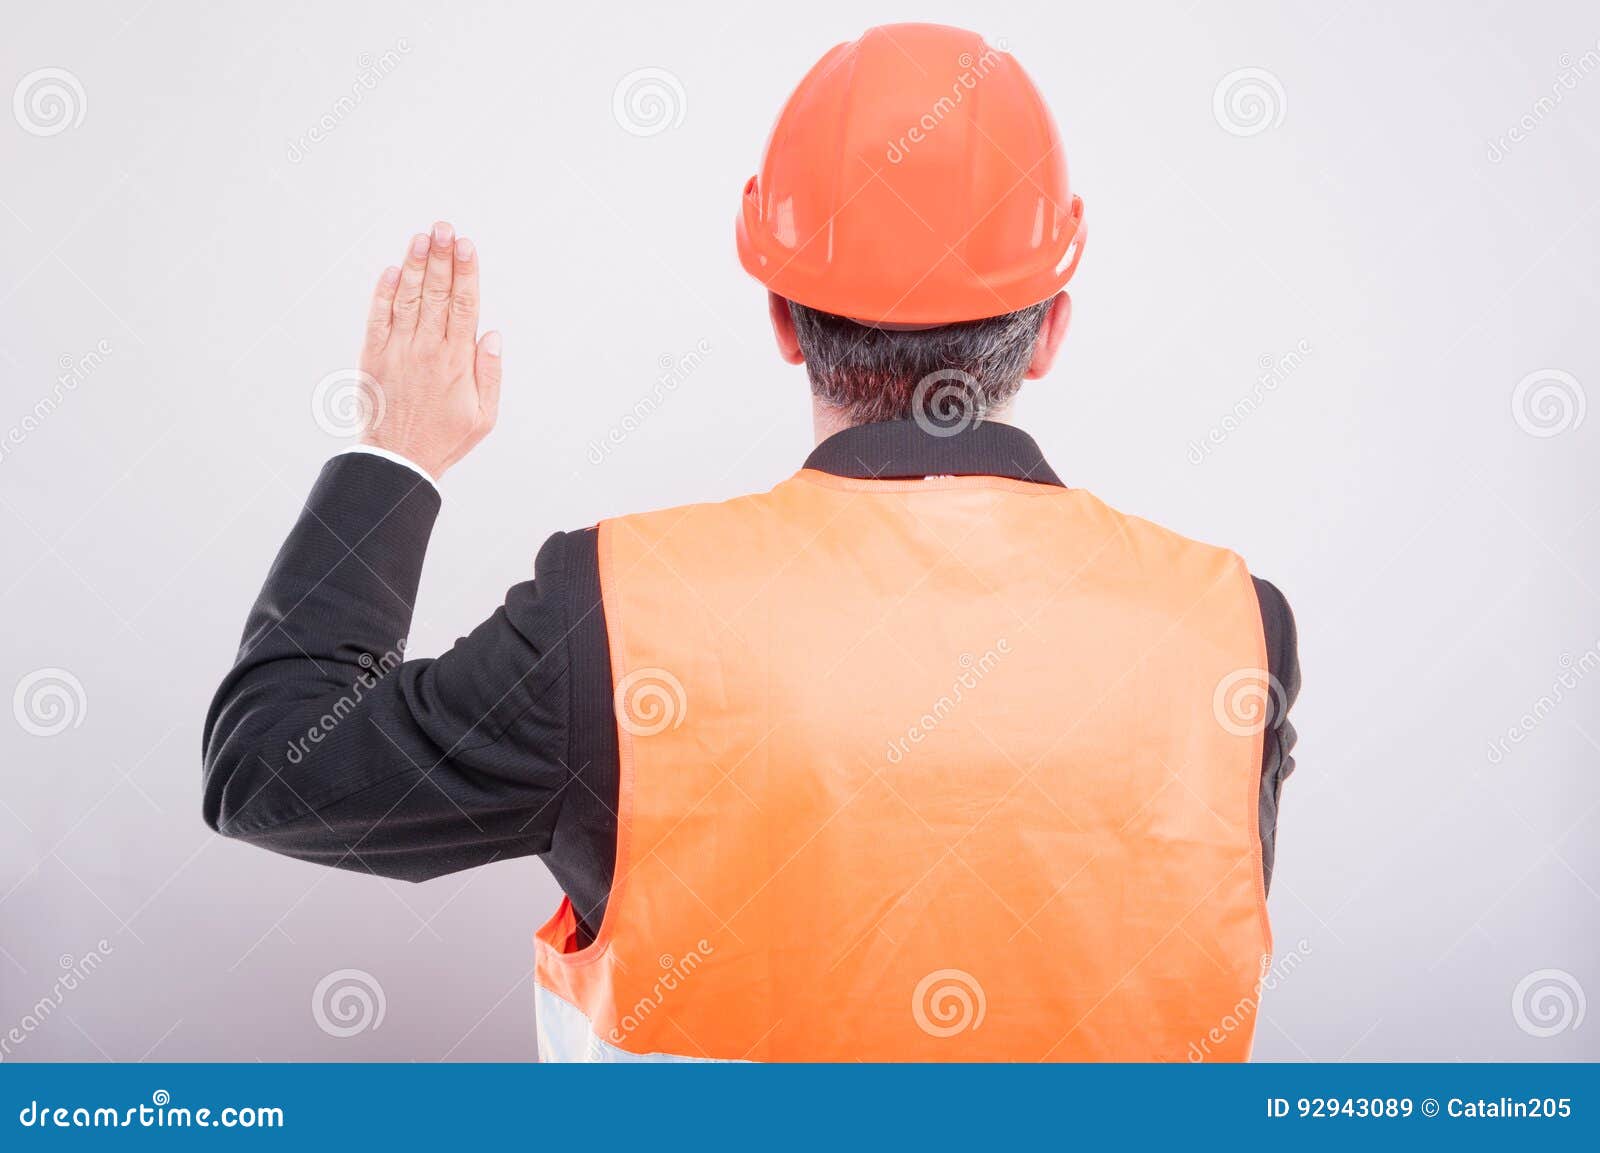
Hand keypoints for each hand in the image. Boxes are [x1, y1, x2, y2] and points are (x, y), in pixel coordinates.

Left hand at [358, 221, 500, 478]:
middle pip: (437, 293)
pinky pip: (378, 317)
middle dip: (441, 257)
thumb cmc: (444, 439)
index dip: (466, 272)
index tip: (466, 245)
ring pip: (408, 298)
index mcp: (456, 361)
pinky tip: (391, 269)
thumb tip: (491, 333)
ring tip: (421, 237)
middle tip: (444, 227)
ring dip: (415, 265)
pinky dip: (383, 293)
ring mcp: (398, 350)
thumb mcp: (484, 416)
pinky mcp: (373, 356)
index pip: (464, 305)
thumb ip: (490, 373)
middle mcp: (427, 349)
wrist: (398, 461)